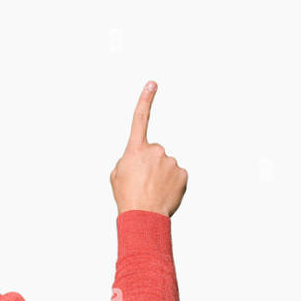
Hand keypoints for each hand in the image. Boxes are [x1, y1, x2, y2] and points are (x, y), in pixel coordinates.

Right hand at [110, 81, 187, 216]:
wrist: (143, 217)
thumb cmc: (128, 198)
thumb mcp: (117, 175)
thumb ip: (127, 160)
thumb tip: (138, 159)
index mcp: (136, 150)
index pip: (140, 119)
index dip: (146, 100)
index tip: (152, 84)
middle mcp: (155, 150)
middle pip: (155, 153)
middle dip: (151, 166)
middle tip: (143, 184)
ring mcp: (170, 161)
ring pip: (166, 165)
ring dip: (161, 176)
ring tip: (152, 191)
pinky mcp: (183, 173)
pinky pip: (177, 176)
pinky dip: (172, 184)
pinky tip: (163, 194)